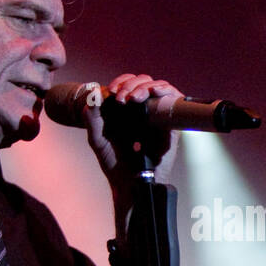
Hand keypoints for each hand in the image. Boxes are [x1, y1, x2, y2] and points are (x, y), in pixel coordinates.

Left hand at [83, 73, 182, 192]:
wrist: (130, 183)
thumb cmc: (114, 164)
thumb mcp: (98, 139)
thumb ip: (92, 119)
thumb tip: (94, 94)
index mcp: (125, 110)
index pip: (128, 84)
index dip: (122, 82)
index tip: (112, 91)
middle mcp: (143, 110)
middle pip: (143, 82)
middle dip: (131, 84)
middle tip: (122, 97)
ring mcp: (157, 116)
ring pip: (158, 87)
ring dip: (145, 86)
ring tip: (134, 97)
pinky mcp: (170, 125)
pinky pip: (173, 99)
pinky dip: (165, 90)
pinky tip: (154, 92)